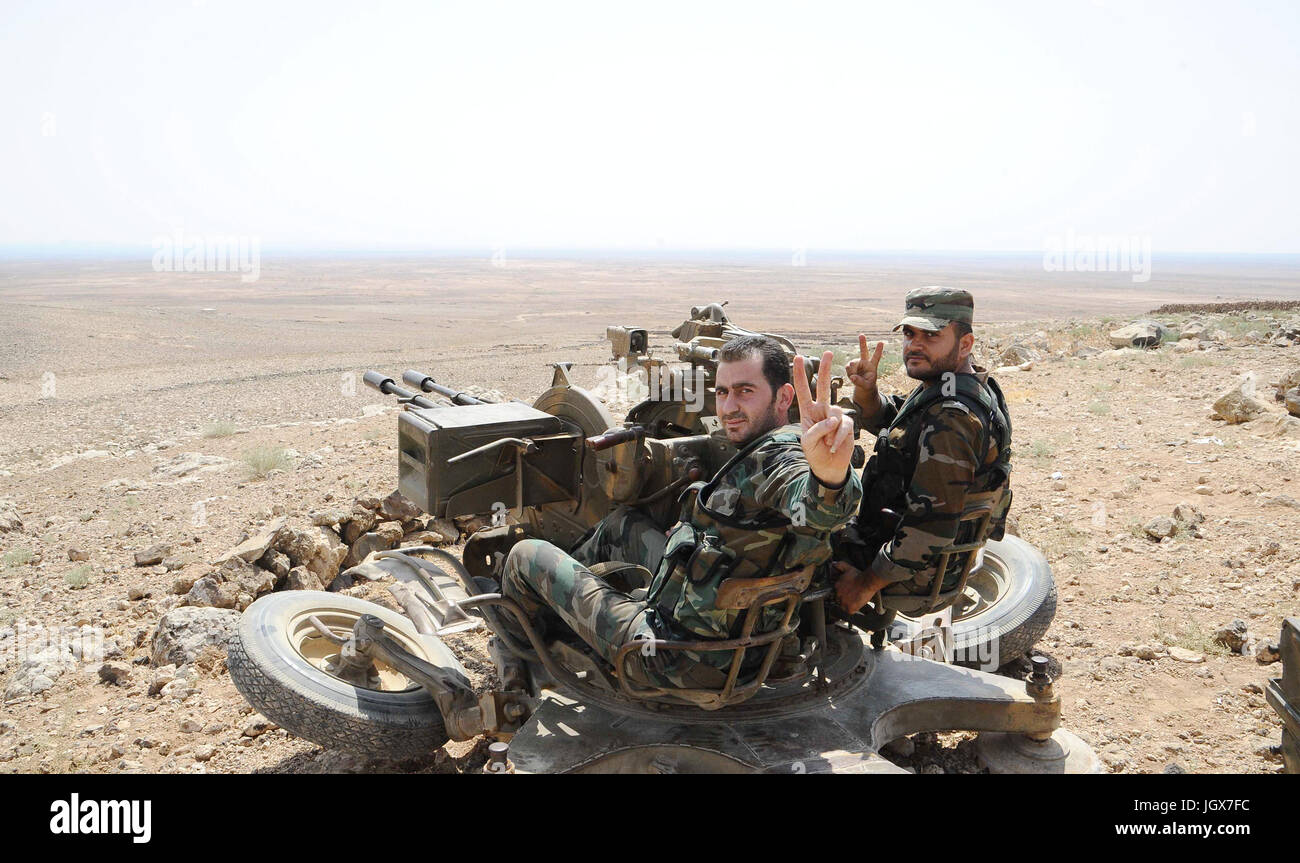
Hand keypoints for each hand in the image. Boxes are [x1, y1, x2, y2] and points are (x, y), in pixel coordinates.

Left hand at [793, 350, 853, 486]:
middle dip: (825, 369)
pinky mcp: (847, 424)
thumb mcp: (808, 441)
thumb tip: (833, 419)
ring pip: (835, 412)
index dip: (799, 375)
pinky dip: (838, 437)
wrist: (828, 466)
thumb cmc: (814, 452)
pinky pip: (843, 425)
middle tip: (828, 353)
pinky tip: (833, 446)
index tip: (796, 358)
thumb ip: (818, 428)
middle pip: (824, 386)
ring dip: (830, 432)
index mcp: (808, 411)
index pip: (802, 390)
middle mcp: (821, 410)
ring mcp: (835, 416)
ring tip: (827, 443)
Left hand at [833, 560, 888, 613]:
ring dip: (849, 604)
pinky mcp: (850, 608)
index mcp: (836, 586)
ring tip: (856, 600)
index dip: (844, 593)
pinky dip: (854, 609)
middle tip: (853, 596)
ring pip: (844, 606)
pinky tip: (858, 603)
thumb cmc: (859, 575)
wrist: (867, 582)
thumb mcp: (847, 568)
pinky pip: (850, 611)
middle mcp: (838, 595)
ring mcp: (843, 602)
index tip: (849, 591)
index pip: (837, 592)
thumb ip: (839, 565)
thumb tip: (833, 564)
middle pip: (839, 600)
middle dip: (845, 599)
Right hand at [844, 334, 884, 407]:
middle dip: (862, 343)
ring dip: (852, 370)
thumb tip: (852, 377)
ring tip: (853, 376)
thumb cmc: (867, 385)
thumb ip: (860, 382)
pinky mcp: (851, 366)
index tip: (881, 342)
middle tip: (861, 335)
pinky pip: (848, 367)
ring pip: (853, 363)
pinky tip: (851, 376)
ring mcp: (857, 363)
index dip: (878, 350)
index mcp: (872, 366)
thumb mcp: (866, 386)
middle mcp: (865, 362)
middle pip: (864, 351)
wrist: (862, 386)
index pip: (876, 357)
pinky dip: (848, 372)